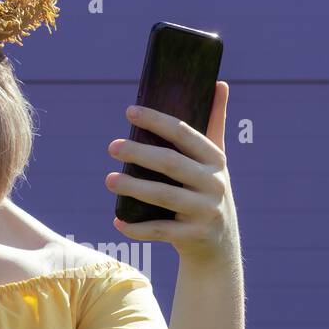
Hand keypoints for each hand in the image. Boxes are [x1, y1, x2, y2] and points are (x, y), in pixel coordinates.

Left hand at [105, 81, 237, 264]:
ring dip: (134, 187)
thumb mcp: (216, 161)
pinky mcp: (194, 236)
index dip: (157, 120)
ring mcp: (206, 211)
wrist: (219, 245)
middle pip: (171, 163)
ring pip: (165, 196)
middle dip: (139, 153)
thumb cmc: (208, 192)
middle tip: (112, 146)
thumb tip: (220, 83)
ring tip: (108, 179)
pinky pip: (161, 230)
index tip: (130, 111)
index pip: (184, 133)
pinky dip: (137, 228)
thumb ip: (215, 123)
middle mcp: (214, 183)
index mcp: (216, 160)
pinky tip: (117, 221)